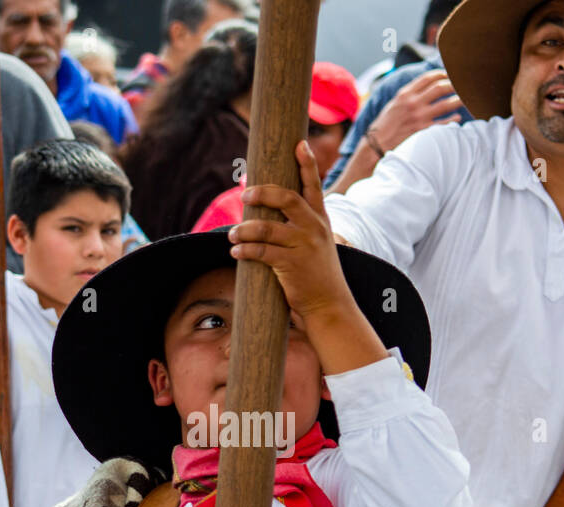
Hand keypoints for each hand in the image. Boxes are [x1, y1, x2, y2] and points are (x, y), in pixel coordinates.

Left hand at [229, 140, 358, 322]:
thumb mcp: (318, 246)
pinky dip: (244, 250)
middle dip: (262, 193)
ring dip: (243, 229)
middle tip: (245, 195)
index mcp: (321, 220)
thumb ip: (302, 228)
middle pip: (286, 198)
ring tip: (232, 235)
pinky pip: (260, 251)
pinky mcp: (290, 265)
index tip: (299, 144)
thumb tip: (272, 215)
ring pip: (266, 227)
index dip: (307, 163)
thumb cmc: (318, 277)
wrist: (330, 306)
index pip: (314, 185)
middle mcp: (314, 229)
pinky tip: (235, 252)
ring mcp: (303, 246)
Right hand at [369, 69, 462, 151]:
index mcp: (405, 94)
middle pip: (440, 87)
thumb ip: (409, 94)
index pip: (428, 78)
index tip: (448, 75)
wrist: (377, 144)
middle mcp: (413, 103)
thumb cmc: (385, 124)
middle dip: (453, 84)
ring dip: (458, 100)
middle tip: (461, 85)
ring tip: (465, 99)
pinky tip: (458, 117)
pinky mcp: (423, 131)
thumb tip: (425, 87)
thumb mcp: (394, 103)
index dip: (441, 74)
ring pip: (445, 104)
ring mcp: (419, 117)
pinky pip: (443, 123)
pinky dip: (453, 119)